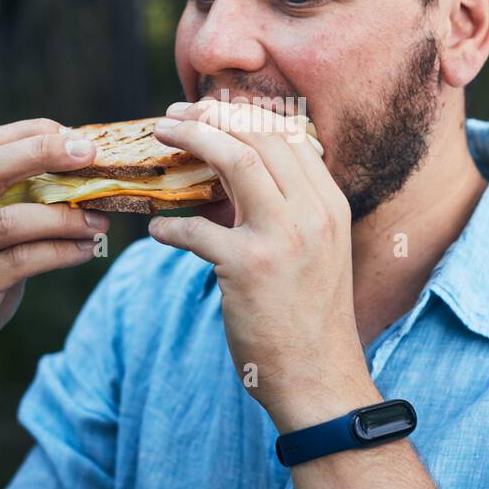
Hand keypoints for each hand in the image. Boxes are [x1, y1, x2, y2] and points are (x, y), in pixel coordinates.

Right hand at [0, 119, 109, 391]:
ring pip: (13, 220)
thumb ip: (17, 206)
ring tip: (100, 222)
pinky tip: (86, 251)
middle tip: (92, 154)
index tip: (80, 137)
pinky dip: (62, 252)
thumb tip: (80, 176)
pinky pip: (23, 262)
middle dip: (46, 154)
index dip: (36, 134)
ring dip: (65, 217)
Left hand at [146, 100, 369, 425]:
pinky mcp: (248, 268)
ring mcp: (282, 238)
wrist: (320, 380)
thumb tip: (237, 177)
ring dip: (191, 142)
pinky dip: (169, 226)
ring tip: (160, 139)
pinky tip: (157, 230)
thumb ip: (290, 212)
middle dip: (211, 117)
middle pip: (259, 137)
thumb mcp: (318, 253)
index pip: (290, 137)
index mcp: (331, 205)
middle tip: (175, 115)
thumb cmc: (311, 319)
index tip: (213, 108)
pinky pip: (195, 229)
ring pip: (234, 161)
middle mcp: (313, 214)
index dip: (246, 115)